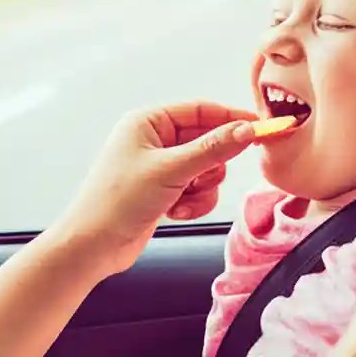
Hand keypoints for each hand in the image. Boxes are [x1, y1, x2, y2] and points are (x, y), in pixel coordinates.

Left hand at [51, 102, 284, 276]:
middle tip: (201, 180)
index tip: (262, 129)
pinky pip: (197, 190)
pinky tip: (175, 212)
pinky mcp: (163, 190)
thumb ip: (213, 149)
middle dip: (209, 166)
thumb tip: (247, 130)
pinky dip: (193, 203)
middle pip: (208, 141)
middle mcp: (153, 139)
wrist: (93, 246)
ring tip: (181, 200)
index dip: (232, 119)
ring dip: (202, 189)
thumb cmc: (119, 201)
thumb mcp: (171, 170)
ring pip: (206, 169)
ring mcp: (159, 166)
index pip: (201, 110)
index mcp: (148, 122)